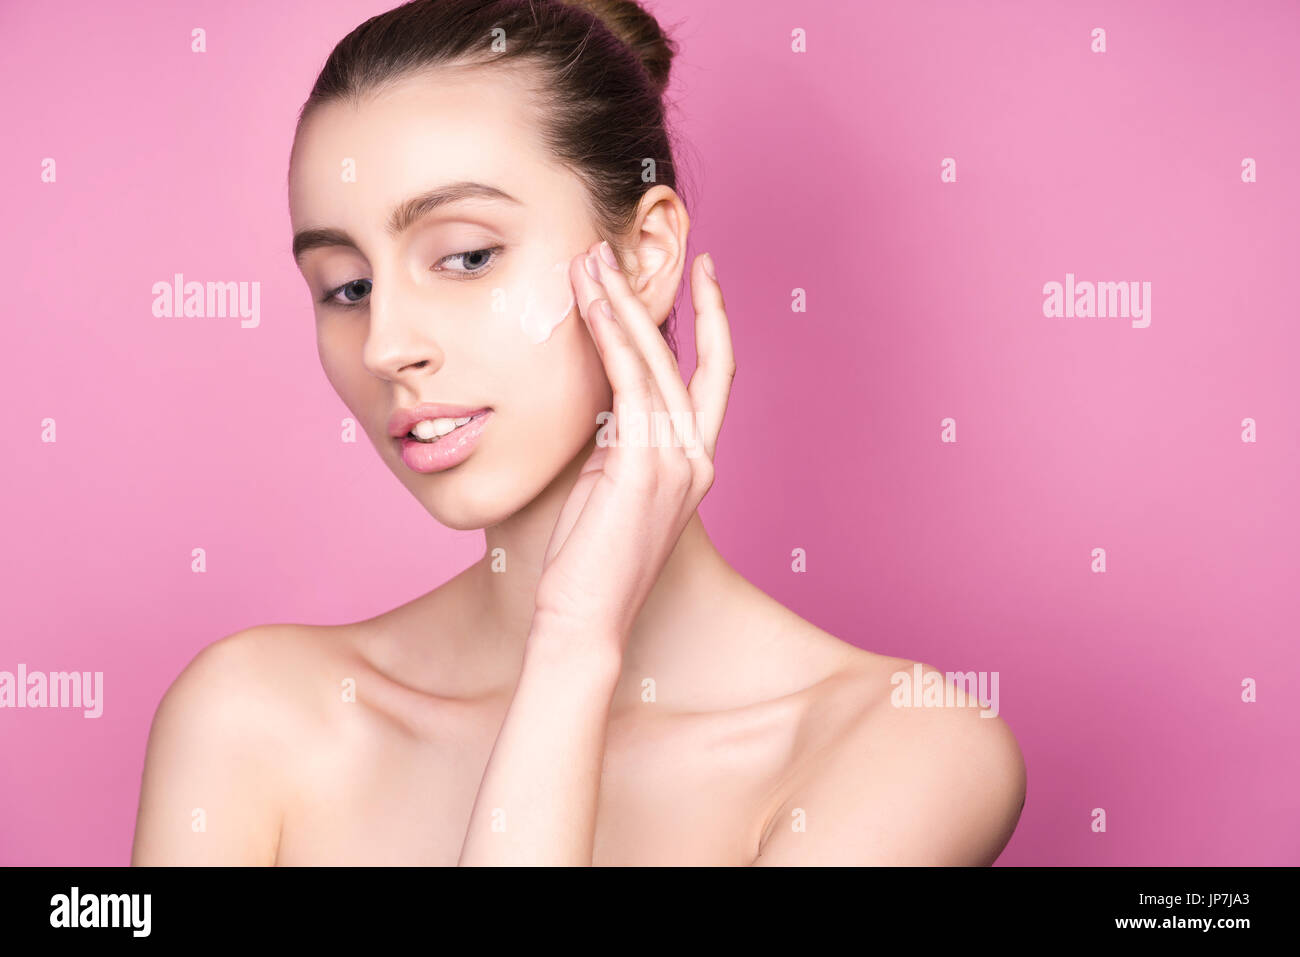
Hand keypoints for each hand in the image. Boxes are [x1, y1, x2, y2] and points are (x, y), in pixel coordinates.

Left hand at [531, 240, 734, 647]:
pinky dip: (613, 338)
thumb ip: (619, 438)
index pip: (711, 377)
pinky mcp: (646, 467)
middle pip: (687, 357)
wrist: (583, 619)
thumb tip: (606, 391)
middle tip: (616, 250)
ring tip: (589, 262)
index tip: (702, 274)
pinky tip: (591, 305)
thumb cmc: (586, 561)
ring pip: (657, 362)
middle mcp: (696, 459)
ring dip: (621, 306)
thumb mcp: (608, 485)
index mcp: (694, 464)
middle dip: (650, 298)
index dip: (713, 321)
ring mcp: (678, 463)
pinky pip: (631, 385)